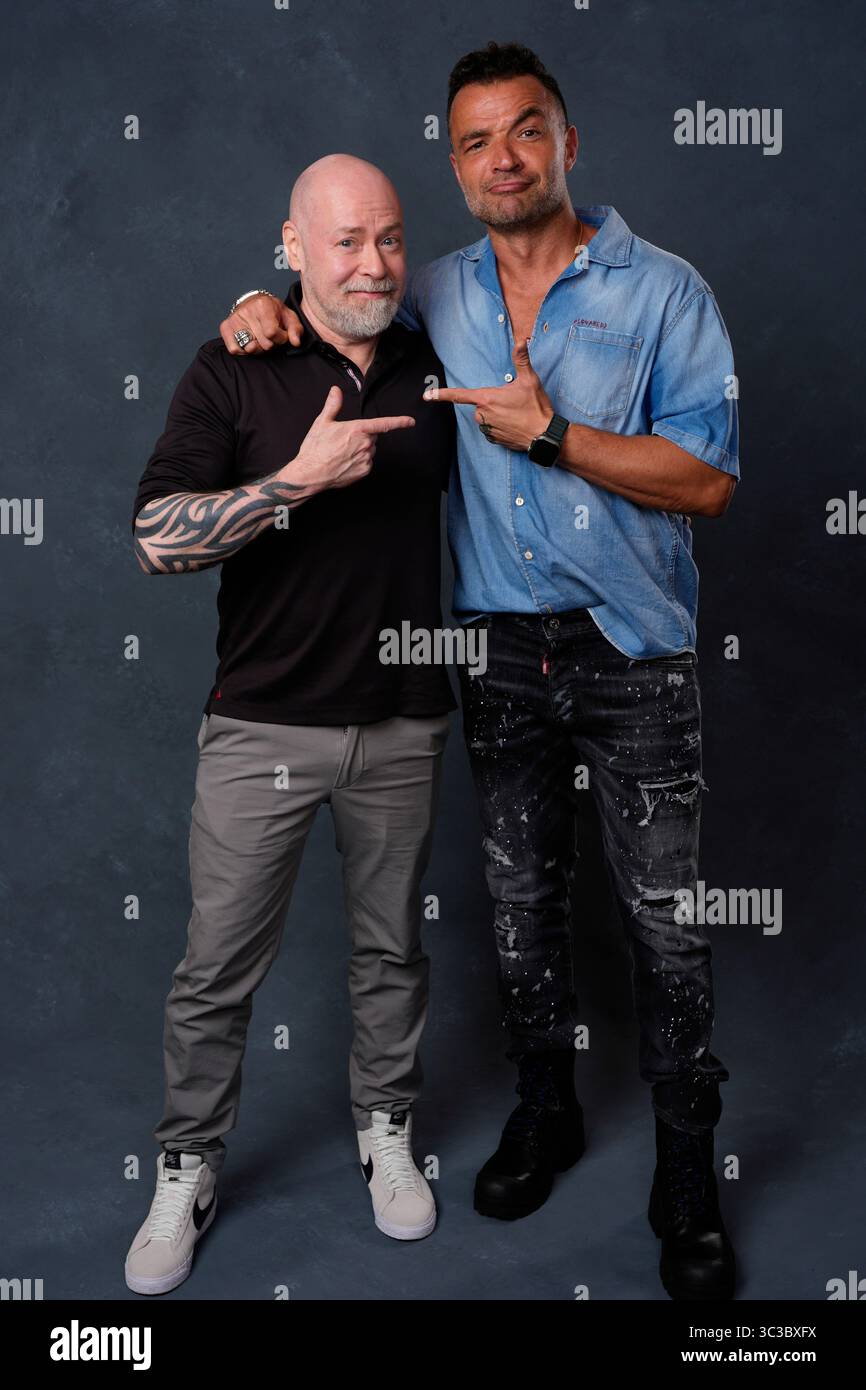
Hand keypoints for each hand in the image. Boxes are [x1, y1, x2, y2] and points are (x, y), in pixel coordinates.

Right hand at [219, 292, 303, 353]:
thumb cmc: (274, 313)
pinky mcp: (225, 327)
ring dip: (258, 348)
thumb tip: (296, 342)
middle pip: (263, 343)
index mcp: (263, 305)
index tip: (281, 334)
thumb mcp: (289, 317)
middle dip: (271, 344)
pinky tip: (250, 342)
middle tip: (270, 335)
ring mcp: (234, 319)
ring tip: (260, 338)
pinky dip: (244, 351)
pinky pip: (235, 350)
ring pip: (250, 349)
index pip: (271, 333)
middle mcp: (246, 310)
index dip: (280, 338)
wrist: (255, 303)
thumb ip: (296, 330)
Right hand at [280, 386, 414, 492]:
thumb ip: (333, 405)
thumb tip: (336, 390)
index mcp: (357, 429)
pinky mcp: (364, 471)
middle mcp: (365, 444)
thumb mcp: (322, 422)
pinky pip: (367, 462)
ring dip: (361, 449)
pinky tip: (345, 462)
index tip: (410, 421)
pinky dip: (359, 461)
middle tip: (344, 440)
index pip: (383, 424)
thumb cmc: (315, 448)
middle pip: (372, 436)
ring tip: (342, 452)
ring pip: (370, 450)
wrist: (310, 473)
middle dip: (363, 436)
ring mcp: (366, 459)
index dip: (399, 422)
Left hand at [422, 339, 554, 450]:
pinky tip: (515, 425)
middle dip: (493, 402)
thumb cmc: (536, 407)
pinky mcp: (494, 440)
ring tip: (516, 414)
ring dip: (497, 415)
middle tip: (513, 403)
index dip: (442, 395)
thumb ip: (521, 359)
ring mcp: (488, 429)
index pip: (459, 395)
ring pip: (486, 418)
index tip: (427, 396)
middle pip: (480, 405)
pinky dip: (501, 427)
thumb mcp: (529, 380)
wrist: (544, 435)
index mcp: (487, 399)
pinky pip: (492, 430)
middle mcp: (483, 415)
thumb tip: (521, 340)